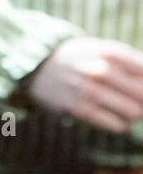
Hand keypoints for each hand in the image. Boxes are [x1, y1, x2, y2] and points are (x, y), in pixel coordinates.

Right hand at [21, 37, 142, 132]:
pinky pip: (117, 124)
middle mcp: (99, 70)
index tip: (141, 83)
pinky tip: (117, 117)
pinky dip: (122, 123)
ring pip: (133, 111)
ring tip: (131, 108)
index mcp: (108, 52)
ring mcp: (90, 91)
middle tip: (138, 99)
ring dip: (136, 112)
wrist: (40, 68)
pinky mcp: (81, 109)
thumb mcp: (100, 48)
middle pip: (141, 92)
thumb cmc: (79, 58)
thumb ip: (129, 60)